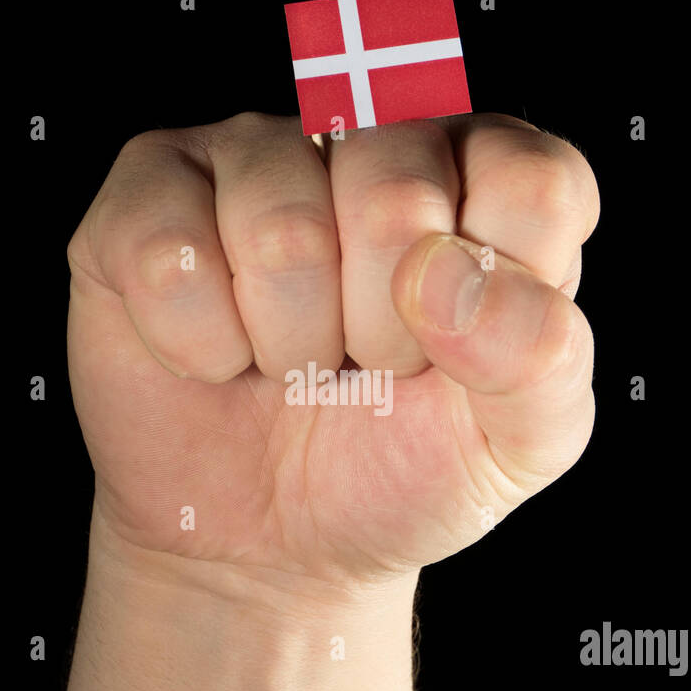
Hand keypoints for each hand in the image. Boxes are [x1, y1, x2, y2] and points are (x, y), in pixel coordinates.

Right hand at [66, 111, 598, 597]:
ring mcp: (256, 158)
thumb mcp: (514, 445)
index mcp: (486, 185)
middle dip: (380, 329)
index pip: (531, 184)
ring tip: (288, 360)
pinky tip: (213, 356)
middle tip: (362, 364)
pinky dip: (197, 346)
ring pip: (279, 227)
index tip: (456, 355)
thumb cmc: (396, 469)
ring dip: (287, 341)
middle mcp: (372, 143)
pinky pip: (169, 252)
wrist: (270, 547)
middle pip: (396, 194)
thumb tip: (445, 277)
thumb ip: (540, 357)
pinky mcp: (150, 194)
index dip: (489, 300)